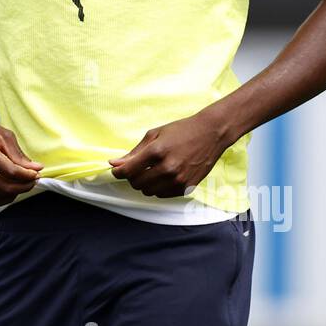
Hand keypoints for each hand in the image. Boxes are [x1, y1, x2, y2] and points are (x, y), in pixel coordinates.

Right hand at [0, 106, 42, 206]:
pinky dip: (3, 198)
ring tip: (22, 183)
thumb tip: (37, 169)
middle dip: (24, 186)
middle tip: (33, 180)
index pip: (10, 171)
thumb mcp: (3, 136)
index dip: (27, 176)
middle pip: (5, 187)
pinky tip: (9, 188)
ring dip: (15, 193)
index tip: (36, 173)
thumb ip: (19, 155)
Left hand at [109, 113, 226, 197]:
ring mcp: (178, 180)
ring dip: (145, 183)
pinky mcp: (187, 187)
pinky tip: (163, 176)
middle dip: (132, 177)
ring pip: (148, 192)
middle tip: (137, 168)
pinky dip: (158, 187)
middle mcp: (167, 168)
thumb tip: (115, 163)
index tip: (117, 171)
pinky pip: (163, 194)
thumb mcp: (155, 135)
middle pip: (136, 183)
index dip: (118, 172)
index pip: (128, 171)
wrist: (211, 134)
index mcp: (157, 152)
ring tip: (151, 171)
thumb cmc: (181, 131)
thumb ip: (134, 152)